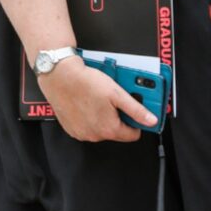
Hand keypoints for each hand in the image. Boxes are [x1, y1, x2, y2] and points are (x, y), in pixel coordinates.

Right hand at [37, 56, 155, 142]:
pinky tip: (86, 104)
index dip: (134, 121)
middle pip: (115, 132)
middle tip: (111, 100)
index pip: (133, 135)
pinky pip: (86, 127)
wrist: (59, 75)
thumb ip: (136, 109)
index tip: (130, 111)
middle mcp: (95, 135)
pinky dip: (88, 118)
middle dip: (117, 117)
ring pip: (100, 129)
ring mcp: (81, 133)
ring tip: (97, 100)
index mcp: (109, 129)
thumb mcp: (117, 93)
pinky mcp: (70, 128)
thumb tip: (151, 120)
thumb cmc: (85, 82)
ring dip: (102, 118)